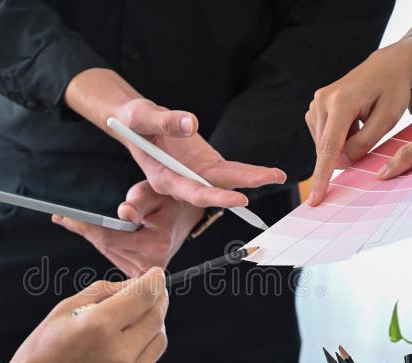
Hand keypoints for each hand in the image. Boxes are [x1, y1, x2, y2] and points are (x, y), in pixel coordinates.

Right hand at [0, 268, 167, 362]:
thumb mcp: (62, 311)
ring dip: (154, 325)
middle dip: (159, 300)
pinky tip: (123, 349)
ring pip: (158, 342)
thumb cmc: (39, 357)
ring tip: (138, 319)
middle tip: (155, 292)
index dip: (154, 280)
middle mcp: (118, 354)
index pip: (143, 295)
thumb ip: (102, 292)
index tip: (156, 274)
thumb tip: (132, 285)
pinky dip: (142, 351)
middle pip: (157, 318)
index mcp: (98, 327)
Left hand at [53, 181, 202, 276]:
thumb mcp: (154, 193)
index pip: (110, 239)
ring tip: (73, 220)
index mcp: (156, 245)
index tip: (66, 216)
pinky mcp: (138, 272)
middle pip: (105, 248)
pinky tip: (92, 230)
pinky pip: (113, 256)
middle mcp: (150, 263)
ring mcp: (143, 271)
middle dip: (84, 229)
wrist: (186, 215)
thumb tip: (123, 213)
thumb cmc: (170, 203)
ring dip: (91, 236)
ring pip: (107, 253)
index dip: (86, 226)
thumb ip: (137, 202)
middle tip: (62, 215)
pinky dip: (102, 242)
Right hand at [114, 98, 285, 206]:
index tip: (239, 197)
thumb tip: (193, 125)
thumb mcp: (142, 116)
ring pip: (227, 181)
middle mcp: (182, 181)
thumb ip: (166, 122)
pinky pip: (229, 171)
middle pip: (216, 188)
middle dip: (245, 186)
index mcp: (164, 177)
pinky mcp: (205, 164)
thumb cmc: (133, 121)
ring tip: (278, 176)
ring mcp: (195, 174)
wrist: (136, 122)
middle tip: (271, 179)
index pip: (194, 192)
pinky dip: (248, 172)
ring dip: (252, 179)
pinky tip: (269, 173)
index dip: (217, 196)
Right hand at [305, 36, 411, 204]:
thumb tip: (342, 162)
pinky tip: (352, 124)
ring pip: (324, 144)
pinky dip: (338, 138)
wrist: (387, 66)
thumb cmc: (392, 89)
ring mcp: (315, 103)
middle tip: (368, 135)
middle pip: (327, 147)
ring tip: (362, 124)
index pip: (329, 147)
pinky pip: (323, 137)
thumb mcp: (388, 118)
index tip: (315, 198)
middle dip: (345, 154)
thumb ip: (365, 143)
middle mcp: (322, 101)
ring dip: (342, 145)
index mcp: (342, 102)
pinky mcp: (314, 108)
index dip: (322, 176)